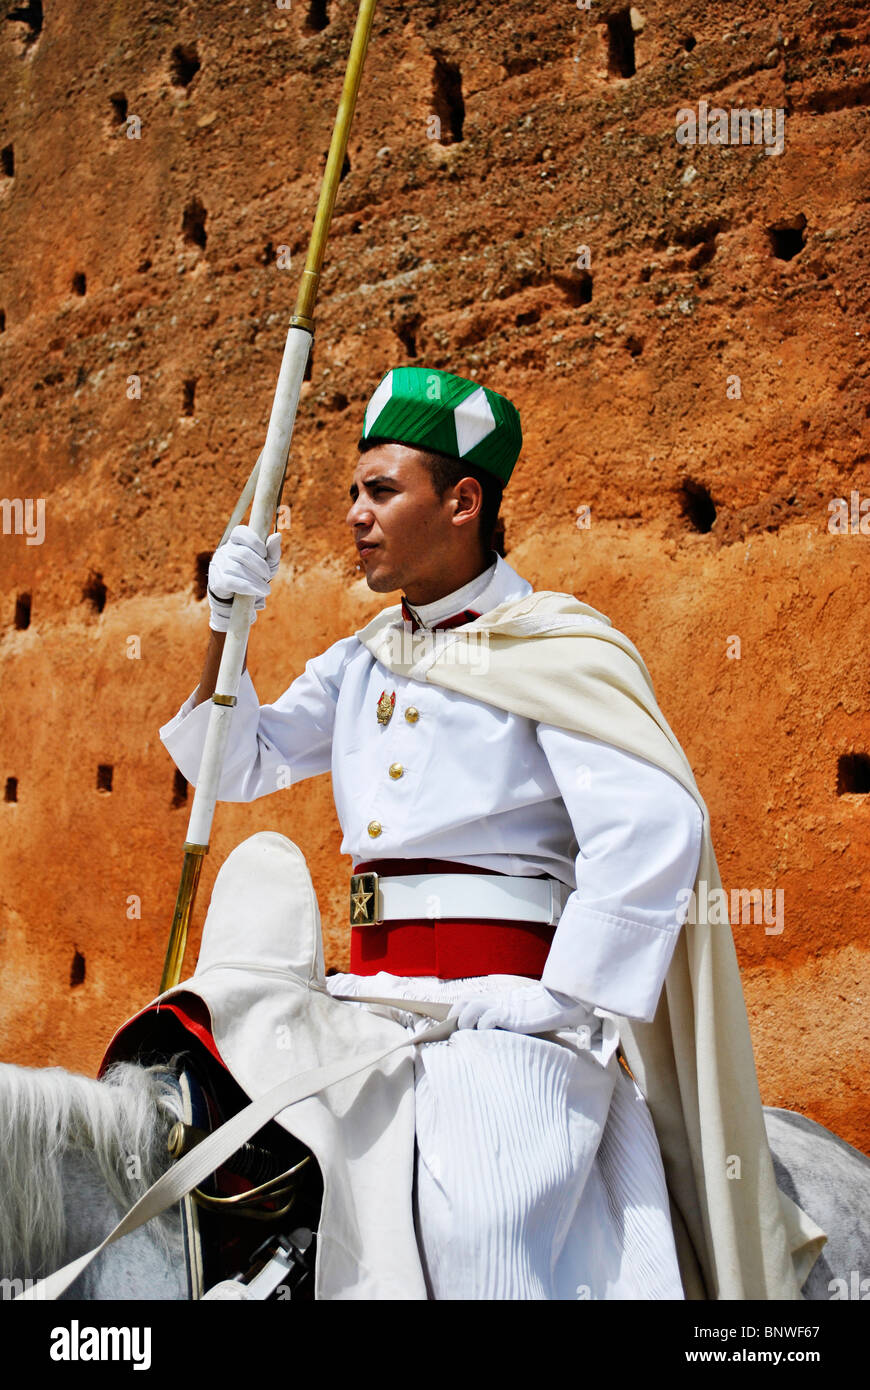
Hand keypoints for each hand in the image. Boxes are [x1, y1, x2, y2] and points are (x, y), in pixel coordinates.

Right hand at [207, 524, 280, 631]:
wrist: (238, 598)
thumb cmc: (254, 575)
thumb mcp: (267, 563)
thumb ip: (272, 551)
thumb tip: (278, 536)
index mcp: (235, 542)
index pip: (240, 532)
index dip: (254, 542)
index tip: (264, 554)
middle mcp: (224, 551)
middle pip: (243, 553)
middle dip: (259, 566)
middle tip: (267, 576)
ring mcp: (218, 566)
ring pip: (237, 568)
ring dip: (256, 580)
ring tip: (266, 588)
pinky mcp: (216, 581)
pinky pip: (231, 582)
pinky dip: (248, 587)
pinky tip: (258, 592)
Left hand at [447, 983, 593, 1034]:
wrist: (557, 1002)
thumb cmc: (540, 1010)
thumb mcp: (518, 1011)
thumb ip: (505, 1017)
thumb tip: (494, 1033)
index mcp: (497, 998)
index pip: (469, 998)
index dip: (458, 1010)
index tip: (454, 1024)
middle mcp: (495, 999)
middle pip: (465, 1000)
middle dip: (456, 1015)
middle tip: (455, 1031)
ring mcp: (501, 1005)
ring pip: (471, 1008)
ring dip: (465, 1022)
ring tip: (468, 1035)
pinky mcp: (508, 1014)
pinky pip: (486, 1020)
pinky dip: (482, 1029)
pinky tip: (486, 1037)